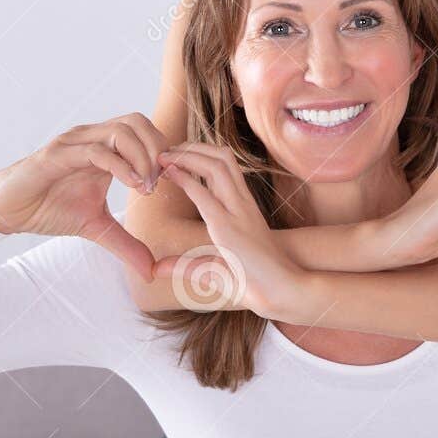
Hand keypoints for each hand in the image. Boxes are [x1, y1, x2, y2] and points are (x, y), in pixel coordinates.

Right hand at [0, 114, 166, 278]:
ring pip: (121, 131)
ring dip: (142, 157)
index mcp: (104, 148)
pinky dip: (120, 166)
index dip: (162, 153)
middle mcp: (91, 138)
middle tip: (159, 183)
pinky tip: (132, 185)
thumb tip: (150, 271)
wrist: (6, 211)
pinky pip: (97, 151)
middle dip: (157, 150)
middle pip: (138, 122)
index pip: (144, 132)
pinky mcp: (58, 155)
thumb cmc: (48, 209)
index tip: (169, 183)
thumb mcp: (96, 228)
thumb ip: (126, 244)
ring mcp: (75, 143)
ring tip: (145, 188)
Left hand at [152, 143, 309, 321]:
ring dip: (188, 156)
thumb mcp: (215, 267)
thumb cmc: (255, 281)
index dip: (200, 154)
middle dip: (193, 147)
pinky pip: (205, 194)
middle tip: (167, 150)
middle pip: (222, 158)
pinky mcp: (228, 227)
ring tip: (165, 156)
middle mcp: (243, 203)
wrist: (281, 290)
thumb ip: (185, 265)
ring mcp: (237, 212)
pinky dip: (185, 179)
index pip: (225, 166)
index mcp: (244, 206)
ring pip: (216, 166)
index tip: (176, 157)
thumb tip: (156, 269)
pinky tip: (169, 173)